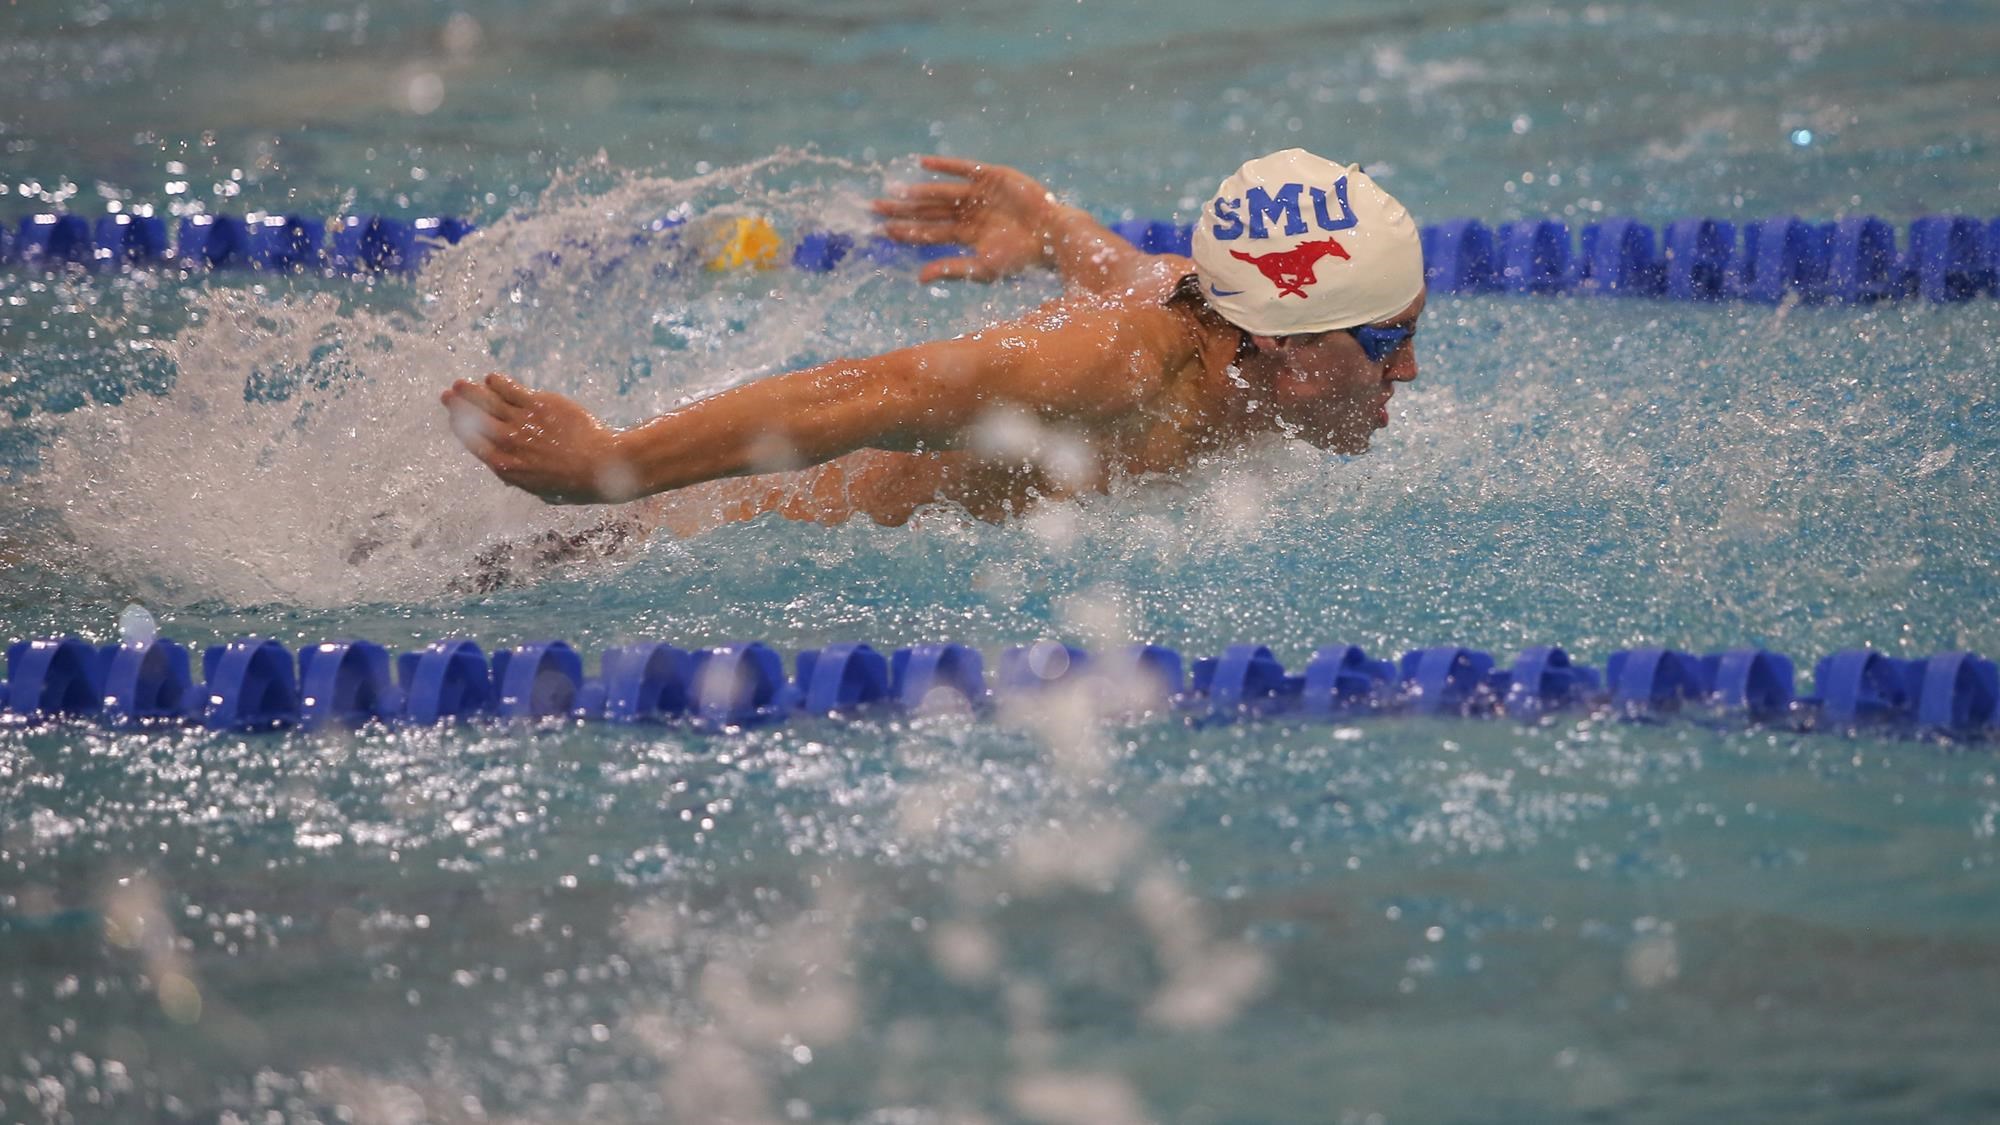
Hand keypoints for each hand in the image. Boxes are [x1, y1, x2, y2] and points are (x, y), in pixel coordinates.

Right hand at [440, 373, 636, 503]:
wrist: (600, 465)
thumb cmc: (575, 484)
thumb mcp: (541, 491)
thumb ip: (520, 477)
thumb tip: (506, 470)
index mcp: (505, 466)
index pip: (472, 442)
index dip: (460, 428)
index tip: (454, 419)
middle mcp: (507, 442)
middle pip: (474, 419)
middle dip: (458, 405)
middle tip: (448, 394)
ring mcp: (521, 421)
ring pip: (488, 401)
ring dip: (472, 390)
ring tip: (461, 384)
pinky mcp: (537, 404)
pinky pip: (511, 389)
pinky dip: (499, 382)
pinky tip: (493, 379)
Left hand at [870, 156, 1065, 283]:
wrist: (1053, 236)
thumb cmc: (1022, 258)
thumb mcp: (983, 268)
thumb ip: (952, 270)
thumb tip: (919, 278)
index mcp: (966, 235)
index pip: (929, 232)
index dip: (906, 230)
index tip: (881, 229)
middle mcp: (968, 213)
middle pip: (929, 210)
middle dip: (902, 209)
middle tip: (874, 207)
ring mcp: (979, 194)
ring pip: (941, 192)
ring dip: (918, 192)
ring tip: (895, 192)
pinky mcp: (992, 176)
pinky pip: (962, 168)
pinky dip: (944, 166)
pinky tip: (922, 163)